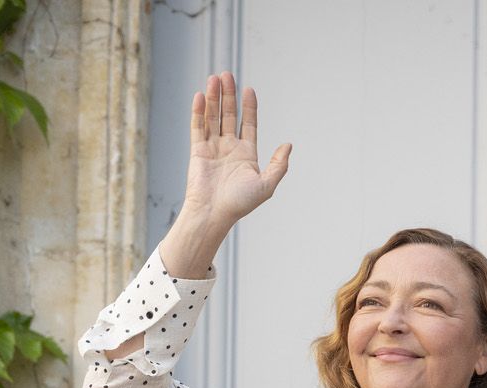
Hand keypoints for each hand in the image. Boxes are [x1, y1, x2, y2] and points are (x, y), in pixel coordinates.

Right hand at [182, 71, 291, 229]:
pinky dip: (198, 111)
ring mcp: (213, 148)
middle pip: (229, 115)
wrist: (214, 213)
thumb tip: (288, 145)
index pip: (248, 124)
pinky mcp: (197, 151)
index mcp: (247, 154)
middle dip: (229, 96)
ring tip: (214, 78)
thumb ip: (279, 165)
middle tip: (227, 75)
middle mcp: (229, 148)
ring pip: (213, 117)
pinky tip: (200, 95)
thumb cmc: (240, 203)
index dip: (249, 107)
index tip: (249, 89)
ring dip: (213, 98)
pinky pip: (197, 127)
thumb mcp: (266, 185)